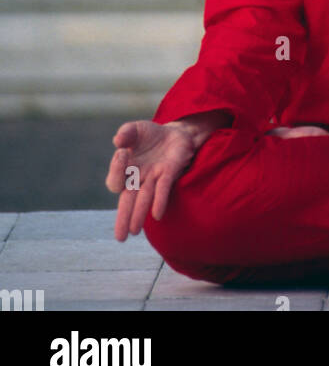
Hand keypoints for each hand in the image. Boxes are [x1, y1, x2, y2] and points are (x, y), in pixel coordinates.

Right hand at [105, 120, 197, 241]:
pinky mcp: (169, 173)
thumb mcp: (136, 129)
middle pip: (128, 200)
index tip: (122, 153)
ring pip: (144, 199)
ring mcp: (154, 178)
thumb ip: (125, 132)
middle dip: (123, 217)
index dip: (116, 170)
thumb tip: (118, 141)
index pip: (115, 180)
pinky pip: (163, 190)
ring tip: (134, 231)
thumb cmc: (150, 134)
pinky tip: (157, 215)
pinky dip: (160, 201)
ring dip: (139, 214)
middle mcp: (138, 178)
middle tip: (120, 236)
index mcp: (125, 170)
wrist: (176, 133)